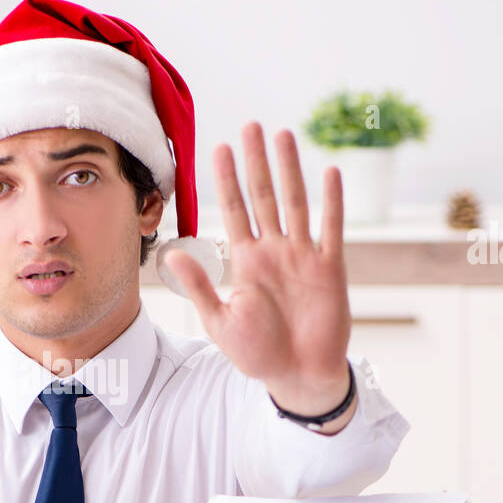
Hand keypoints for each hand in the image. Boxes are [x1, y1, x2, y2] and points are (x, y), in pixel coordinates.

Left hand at [164, 122, 352, 419]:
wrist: (298, 376)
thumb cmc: (257, 353)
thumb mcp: (220, 320)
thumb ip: (199, 285)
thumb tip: (171, 253)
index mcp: (246, 261)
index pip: (234, 211)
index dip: (227, 181)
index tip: (217, 148)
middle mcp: (274, 251)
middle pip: (263, 197)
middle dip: (256, 162)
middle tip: (249, 125)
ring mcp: (303, 256)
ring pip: (295, 203)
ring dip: (289, 170)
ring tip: (282, 135)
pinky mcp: (330, 268)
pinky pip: (331, 228)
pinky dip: (331, 202)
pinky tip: (328, 172)